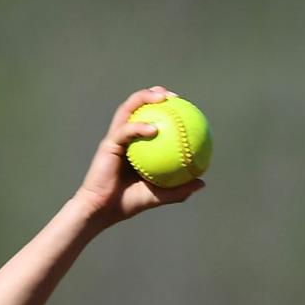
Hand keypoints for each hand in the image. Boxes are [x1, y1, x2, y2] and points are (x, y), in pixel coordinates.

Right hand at [74, 87, 204, 225]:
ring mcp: (115, 138)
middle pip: (137, 106)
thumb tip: (202, 182)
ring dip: (143, 98)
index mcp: (136, 145)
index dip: (165, 109)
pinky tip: (153, 129)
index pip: (149, 119)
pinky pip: (125, 131)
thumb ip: (178, 190)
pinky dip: (138, 127)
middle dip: (153, 94)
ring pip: (127, 109)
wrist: (102, 210)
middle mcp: (125, 137)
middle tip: (172, 96)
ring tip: (160, 97)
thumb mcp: (158, 196)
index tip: (183, 107)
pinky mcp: (108, 144)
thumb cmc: (128, 203)